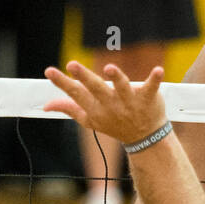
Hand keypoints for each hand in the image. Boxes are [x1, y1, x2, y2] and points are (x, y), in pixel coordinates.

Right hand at [43, 61, 167, 145]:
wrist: (145, 139)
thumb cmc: (115, 125)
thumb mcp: (90, 120)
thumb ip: (70, 109)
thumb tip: (45, 105)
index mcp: (95, 109)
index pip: (76, 94)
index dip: (62, 83)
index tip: (49, 71)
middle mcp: (111, 104)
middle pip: (96, 88)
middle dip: (84, 77)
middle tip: (72, 64)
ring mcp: (130, 101)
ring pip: (122, 87)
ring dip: (116, 77)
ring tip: (109, 68)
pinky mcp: (148, 98)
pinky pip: (152, 87)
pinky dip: (155, 79)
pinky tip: (158, 70)